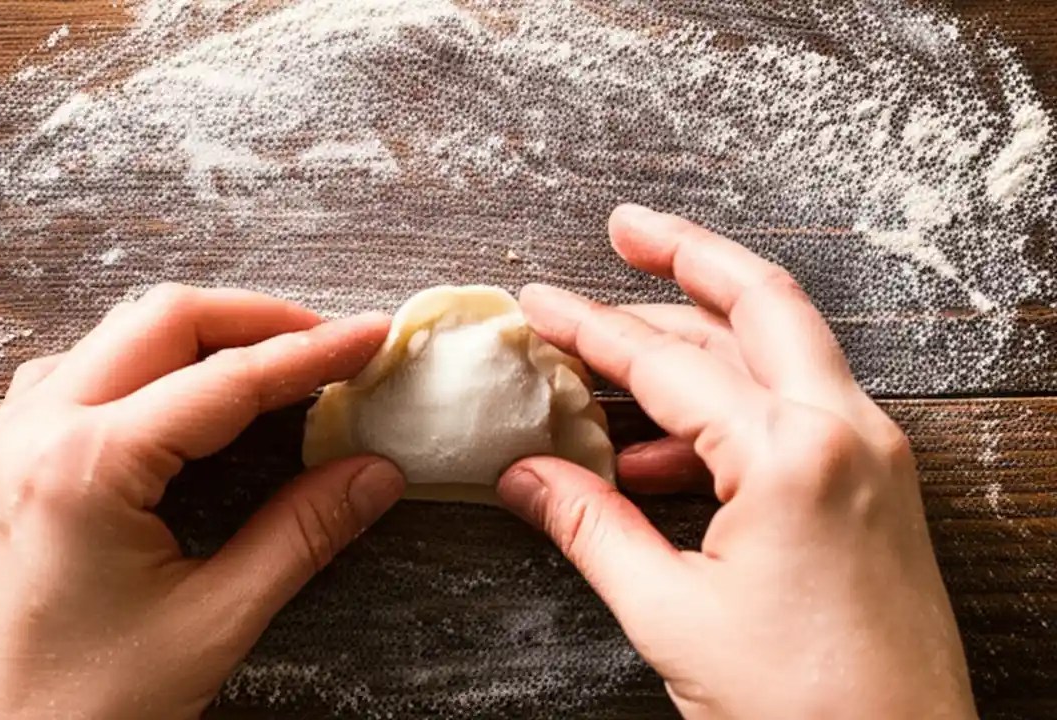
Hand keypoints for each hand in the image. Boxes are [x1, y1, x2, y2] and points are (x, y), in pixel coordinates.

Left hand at [0, 286, 403, 719]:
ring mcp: (12, 439)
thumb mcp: (210, 623)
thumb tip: (374, 474)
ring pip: (120, 335)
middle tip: (331, 341)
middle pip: (163, 320)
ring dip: (202, 335)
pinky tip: (189, 394)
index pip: (225, 380)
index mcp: (85, 465)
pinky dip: (151, 363)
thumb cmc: (81, 708)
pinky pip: (84, 371)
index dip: (312, 353)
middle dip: (257, 319)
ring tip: (274, 361)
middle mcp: (36, 430)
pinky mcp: (9, 461)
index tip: (372, 336)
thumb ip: (300, 535)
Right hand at [497, 205, 975, 718]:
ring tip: (621, 354)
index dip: (587, 327)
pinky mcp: (875, 488)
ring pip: (783, 349)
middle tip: (624, 228)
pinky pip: (797, 410)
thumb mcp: (670, 613)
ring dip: (703, 337)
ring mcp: (871, 457)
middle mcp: (846, 434)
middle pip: (761, 301)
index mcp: (792, 456)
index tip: (535, 302)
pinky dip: (732, 405)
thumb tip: (527, 476)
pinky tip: (666, 448)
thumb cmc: (800, 708)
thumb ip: (592, 526)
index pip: (667, 363)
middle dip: (687, 254)